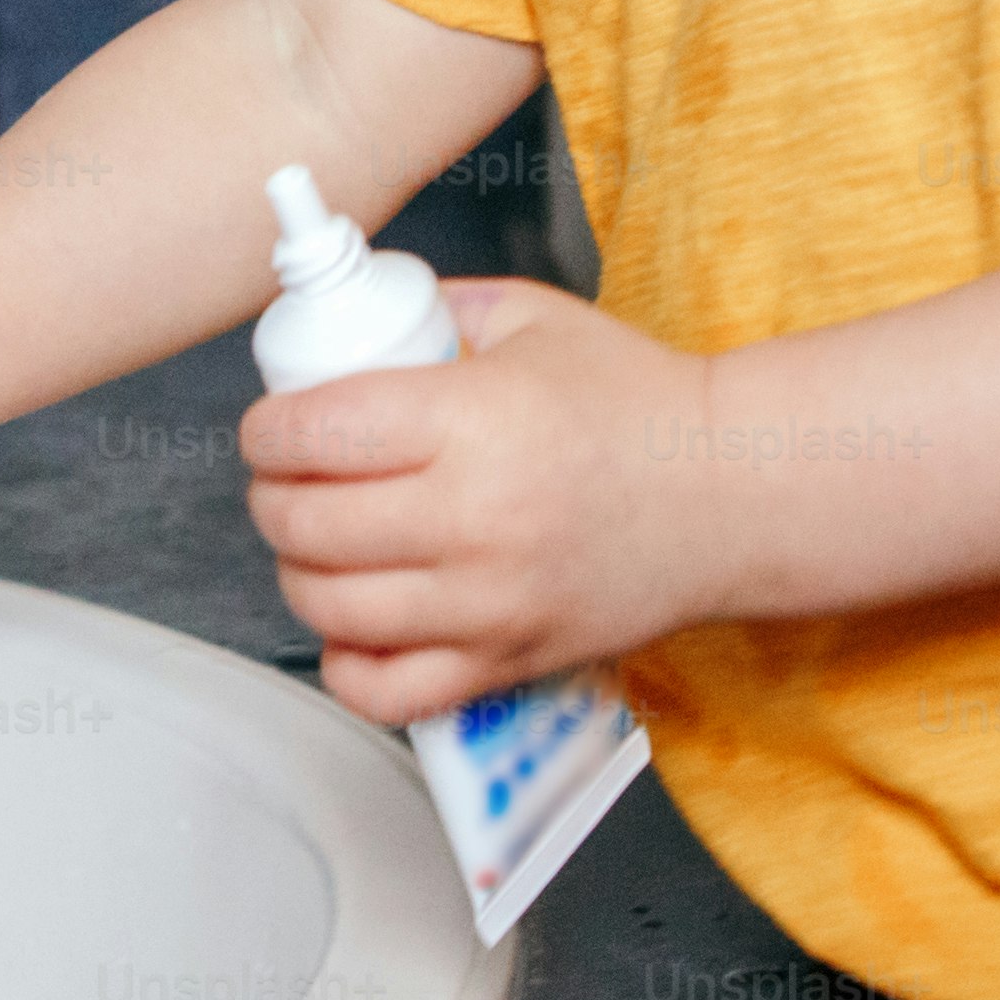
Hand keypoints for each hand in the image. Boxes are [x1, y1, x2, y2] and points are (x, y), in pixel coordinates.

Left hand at [237, 276, 735, 727]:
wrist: (732, 493)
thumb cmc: (635, 402)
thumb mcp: (532, 318)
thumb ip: (433, 308)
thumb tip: (343, 315)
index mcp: (473, 419)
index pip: (314, 433)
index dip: (267, 429)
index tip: (270, 426)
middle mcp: (474, 518)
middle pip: (305, 524)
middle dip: (272, 496)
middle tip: (285, 480)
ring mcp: (489, 603)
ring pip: (330, 607)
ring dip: (298, 572)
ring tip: (316, 543)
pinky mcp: (507, 662)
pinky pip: (386, 691)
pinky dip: (347, 663)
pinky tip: (356, 623)